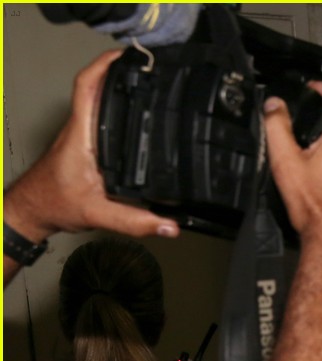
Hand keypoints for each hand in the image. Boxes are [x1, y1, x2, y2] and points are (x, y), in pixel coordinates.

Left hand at [4, 50, 179, 251]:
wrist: (33, 208)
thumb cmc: (54, 203)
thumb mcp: (97, 214)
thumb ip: (134, 221)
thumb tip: (169, 224)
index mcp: (81, 135)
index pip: (87, 88)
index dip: (105, 66)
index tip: (126, 56)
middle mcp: (80, 128)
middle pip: (96, 86)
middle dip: (119, 68)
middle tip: (146, 62)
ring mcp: (81, 133)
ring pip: (97, 99)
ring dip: (117, 84)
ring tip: (145, 77)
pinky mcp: (84, 141)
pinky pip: (99, 114)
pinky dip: (116, 104)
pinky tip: (134, 110)